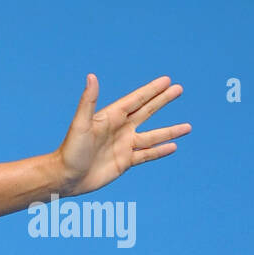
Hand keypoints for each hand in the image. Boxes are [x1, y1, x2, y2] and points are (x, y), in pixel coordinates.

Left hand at [55, 74, 190, 196]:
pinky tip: (173, 146)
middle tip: (179, 89)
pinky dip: (160, 151)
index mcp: (111, 117)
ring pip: (152, 136)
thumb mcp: (80, 124)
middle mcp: (119, 129)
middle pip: (146, 111)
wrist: (65, 177)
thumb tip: (92, 77)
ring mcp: (123, 146)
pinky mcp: (124, 162)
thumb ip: (88, 101)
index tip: (167, 80)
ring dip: (170, 131)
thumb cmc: (70, 150)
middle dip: (162, 101)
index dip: (151, 90)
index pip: (136, 100)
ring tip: (188, 127)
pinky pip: (147, 155)